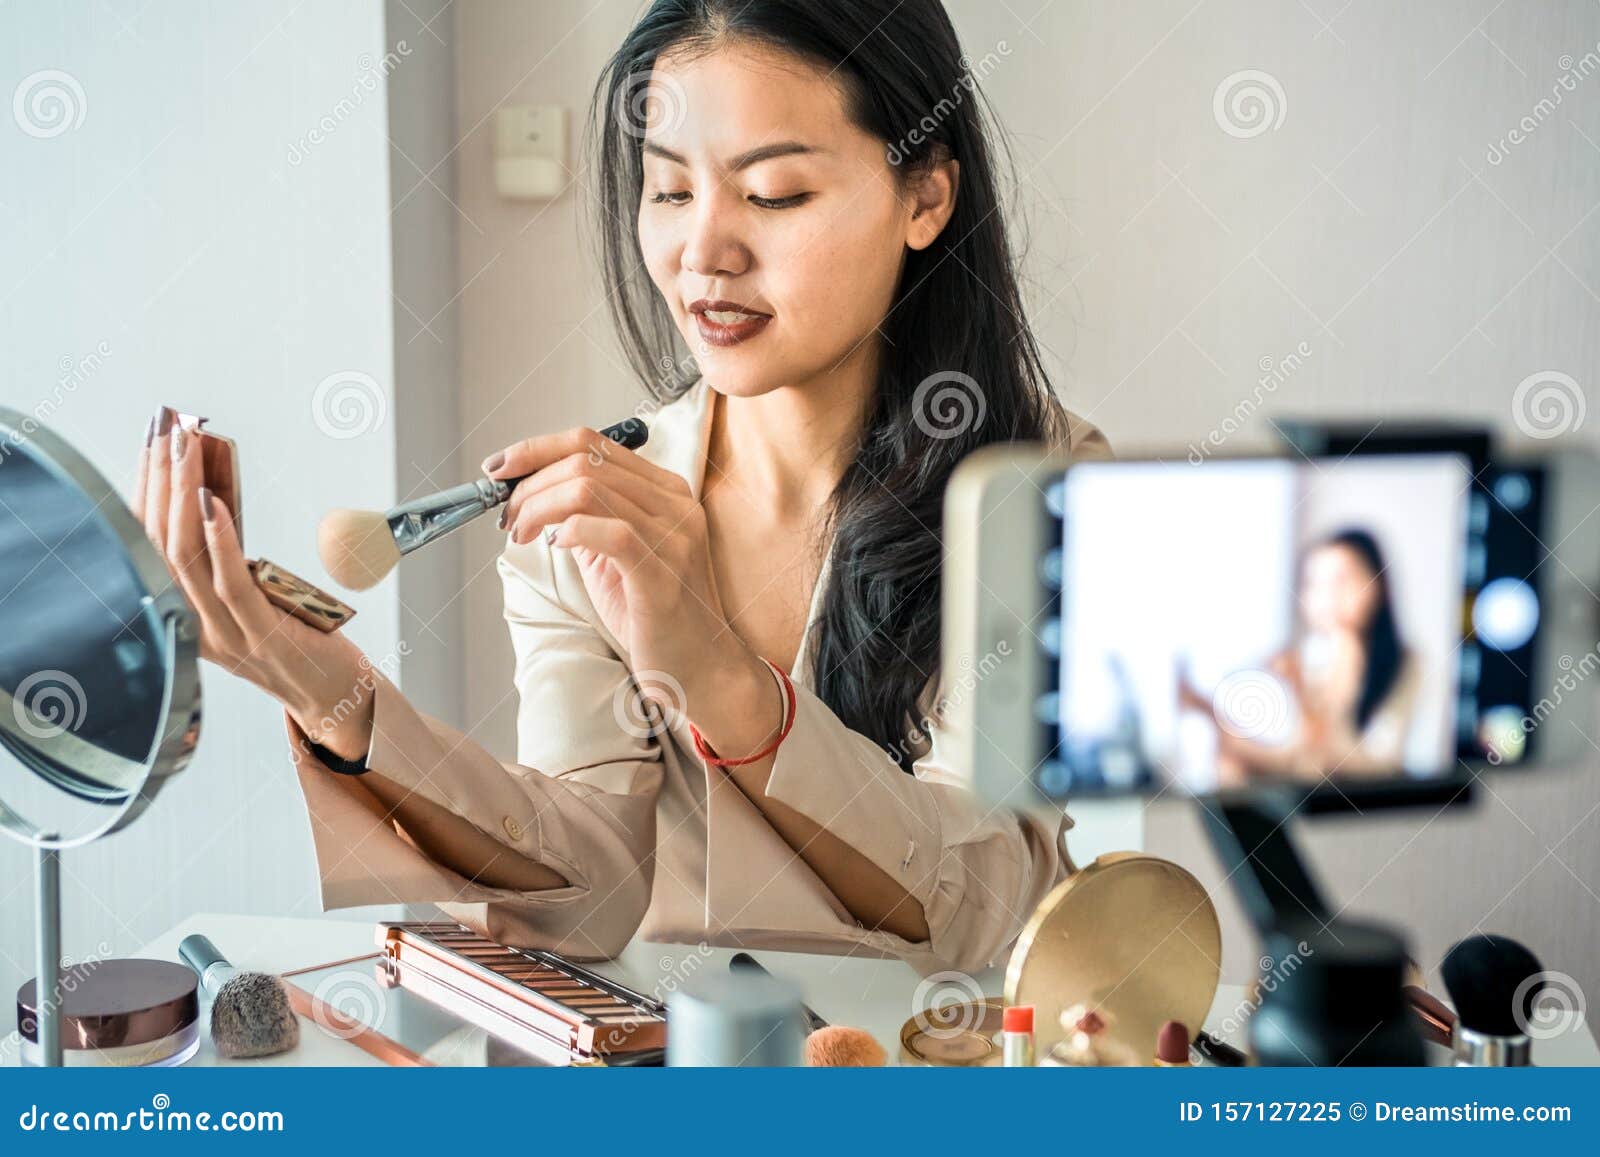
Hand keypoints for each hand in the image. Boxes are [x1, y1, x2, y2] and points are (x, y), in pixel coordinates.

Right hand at [131, 411, 369, 739]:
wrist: (335, 698)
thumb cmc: (299, 640)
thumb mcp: (252, 595)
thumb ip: (229, 559)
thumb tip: (215, 493)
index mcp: (180, 616)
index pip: (146, 546)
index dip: (144, 492)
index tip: (152, 443)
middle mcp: (190, 627)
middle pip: (156, 544)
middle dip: (158, 481)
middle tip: (167, 431)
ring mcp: (222, 635)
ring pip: (183, 557)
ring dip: (182, 496)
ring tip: (186, 451)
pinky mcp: (259, 636)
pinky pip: (230, 582)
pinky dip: (219, 538)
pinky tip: (214, 502)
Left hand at [486, 426, 778, 746]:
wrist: (700, 667)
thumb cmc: (656, 616)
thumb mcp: (615, 555)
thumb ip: (587, 518)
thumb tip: (534, 496)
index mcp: (665, 490)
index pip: (593, 443)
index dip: (537, 450)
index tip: (500, 469)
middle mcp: (674, 503)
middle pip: (584, 461)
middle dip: (530, 485)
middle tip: (508, 517)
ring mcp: (673, 535)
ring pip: (587, 488)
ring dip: (539, 507)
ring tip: (522, 534)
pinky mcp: (662, 570)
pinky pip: (607, 531)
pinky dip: (568, 532)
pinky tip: (555, 547)